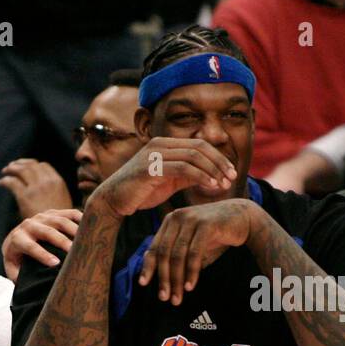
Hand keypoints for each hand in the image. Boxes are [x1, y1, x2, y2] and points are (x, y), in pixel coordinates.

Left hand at [0, 159, 72, 219]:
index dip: (33, 165)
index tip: (25, 167)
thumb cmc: (57, 223)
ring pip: (21, 170)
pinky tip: (0, 183)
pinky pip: (12, 182)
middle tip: (11, 166)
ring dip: (11, 168)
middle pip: (31, 165)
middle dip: (20, 163)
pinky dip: (5, 180)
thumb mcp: (62, 204)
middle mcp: (47, 182)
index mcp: (58, 182)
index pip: (43, 166)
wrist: (54, 232)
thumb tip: (40, 189)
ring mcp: (36, 188)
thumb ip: (53, 193)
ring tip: (5, 171)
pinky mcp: (25, 196)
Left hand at [2, 208, 80, 280]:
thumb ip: (17, 275)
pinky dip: (80, 218)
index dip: (43, 255)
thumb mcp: (12, 267)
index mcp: (18, 239)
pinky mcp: (52, 213)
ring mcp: (42, 217)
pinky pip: (68, 213)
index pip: (30, 246)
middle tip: (75, 252)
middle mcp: (29, 225)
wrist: (15, 238)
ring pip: (60, 220)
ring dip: (74, 230)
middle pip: (48, 232)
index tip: (55, 264)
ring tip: (86, 241)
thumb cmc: (16, 258)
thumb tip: (30, 282)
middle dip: (62, 242)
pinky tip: (90, 227)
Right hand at [95, 137, 236, 218]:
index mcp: (164, 144)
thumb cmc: (139, 193)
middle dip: (219, 162)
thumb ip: (187, 176)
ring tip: (223, 184)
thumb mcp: (168, 182)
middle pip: (199, 147)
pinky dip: (200, 177)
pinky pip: (182, 168)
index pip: (199, 144)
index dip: (218, 157)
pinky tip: (209, 186)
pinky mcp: (150, 168)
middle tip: (232, 177)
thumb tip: (210, 176)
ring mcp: (153, 154)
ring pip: (193, 156)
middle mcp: (159, 144)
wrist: (112, 202)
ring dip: (212, 170)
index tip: (231, 172)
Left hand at [139, 198, 258, 304]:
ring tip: (177, 297)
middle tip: (164, 298)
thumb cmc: (215, 234)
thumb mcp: (192, 244)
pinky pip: (194, 253)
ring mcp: (192, 219)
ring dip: (177, 280)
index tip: (143, 284)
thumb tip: (159, 277)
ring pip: (178, 255)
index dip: (148, 267)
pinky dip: (191, 272)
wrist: (244, 217)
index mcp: (170, 221)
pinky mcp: (206, 224)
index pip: (154, 247)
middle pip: (164, 254)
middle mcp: (177, 217)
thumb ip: (176, 256)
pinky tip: (190, 286)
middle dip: (164, 278)